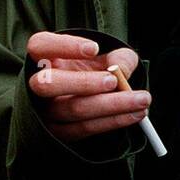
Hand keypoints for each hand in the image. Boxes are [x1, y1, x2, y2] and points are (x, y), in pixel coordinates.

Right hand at [26, 31, 149, 142]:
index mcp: (44, 57)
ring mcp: (45, 112)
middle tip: (114, 81)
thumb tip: (121, 69)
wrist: (99, 96)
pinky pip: (85, 128)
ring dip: (110, 105)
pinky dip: (113, 121)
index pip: (40, 45)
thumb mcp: (114, 57)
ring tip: (141, 99)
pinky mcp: (59, 133)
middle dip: (83, 83)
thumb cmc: (101, 70)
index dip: (64, 46)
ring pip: (72, 109)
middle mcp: (38, 84)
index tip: (94, 48)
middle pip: (47, 84)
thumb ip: (121, 58)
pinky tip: (135, 114)